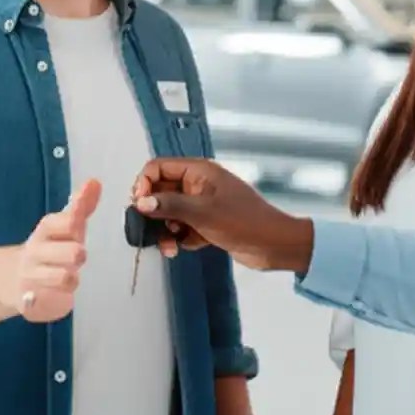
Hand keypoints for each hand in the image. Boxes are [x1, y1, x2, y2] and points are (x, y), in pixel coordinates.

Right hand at [14, 178, 100, 322]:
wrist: (9, 277)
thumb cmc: (49, 248)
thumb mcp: (63, 227)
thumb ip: (81, 206)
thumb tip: (96, 181)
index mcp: (45, 232)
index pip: (57, 222)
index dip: (72, 221)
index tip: (79, 221)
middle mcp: (36, 253)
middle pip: (69, 252)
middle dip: (77, 254)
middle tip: (77, 256)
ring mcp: (30, 278)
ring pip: (63, 279)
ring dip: (70, 279)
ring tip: (67, 277)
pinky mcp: (28, 303)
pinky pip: (44, 305)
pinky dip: (50, 304)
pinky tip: (48, 297)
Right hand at [131, 158, 313, 272]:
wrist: (275, 245)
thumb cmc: (246, 222)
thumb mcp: (203, 212)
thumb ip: (170, 205)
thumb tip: (142, 202)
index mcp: (199, 171)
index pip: (159, 168)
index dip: (145, 184)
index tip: (140, 205)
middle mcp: (199, 185)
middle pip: (161, 191)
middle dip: (154, 211)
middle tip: (150, 228)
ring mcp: (203, 204)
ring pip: (170, 213)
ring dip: (165, 229)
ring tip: (169, 245)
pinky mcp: (207, 223)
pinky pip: (182, 228)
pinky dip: (180, 238)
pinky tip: (185, 247)